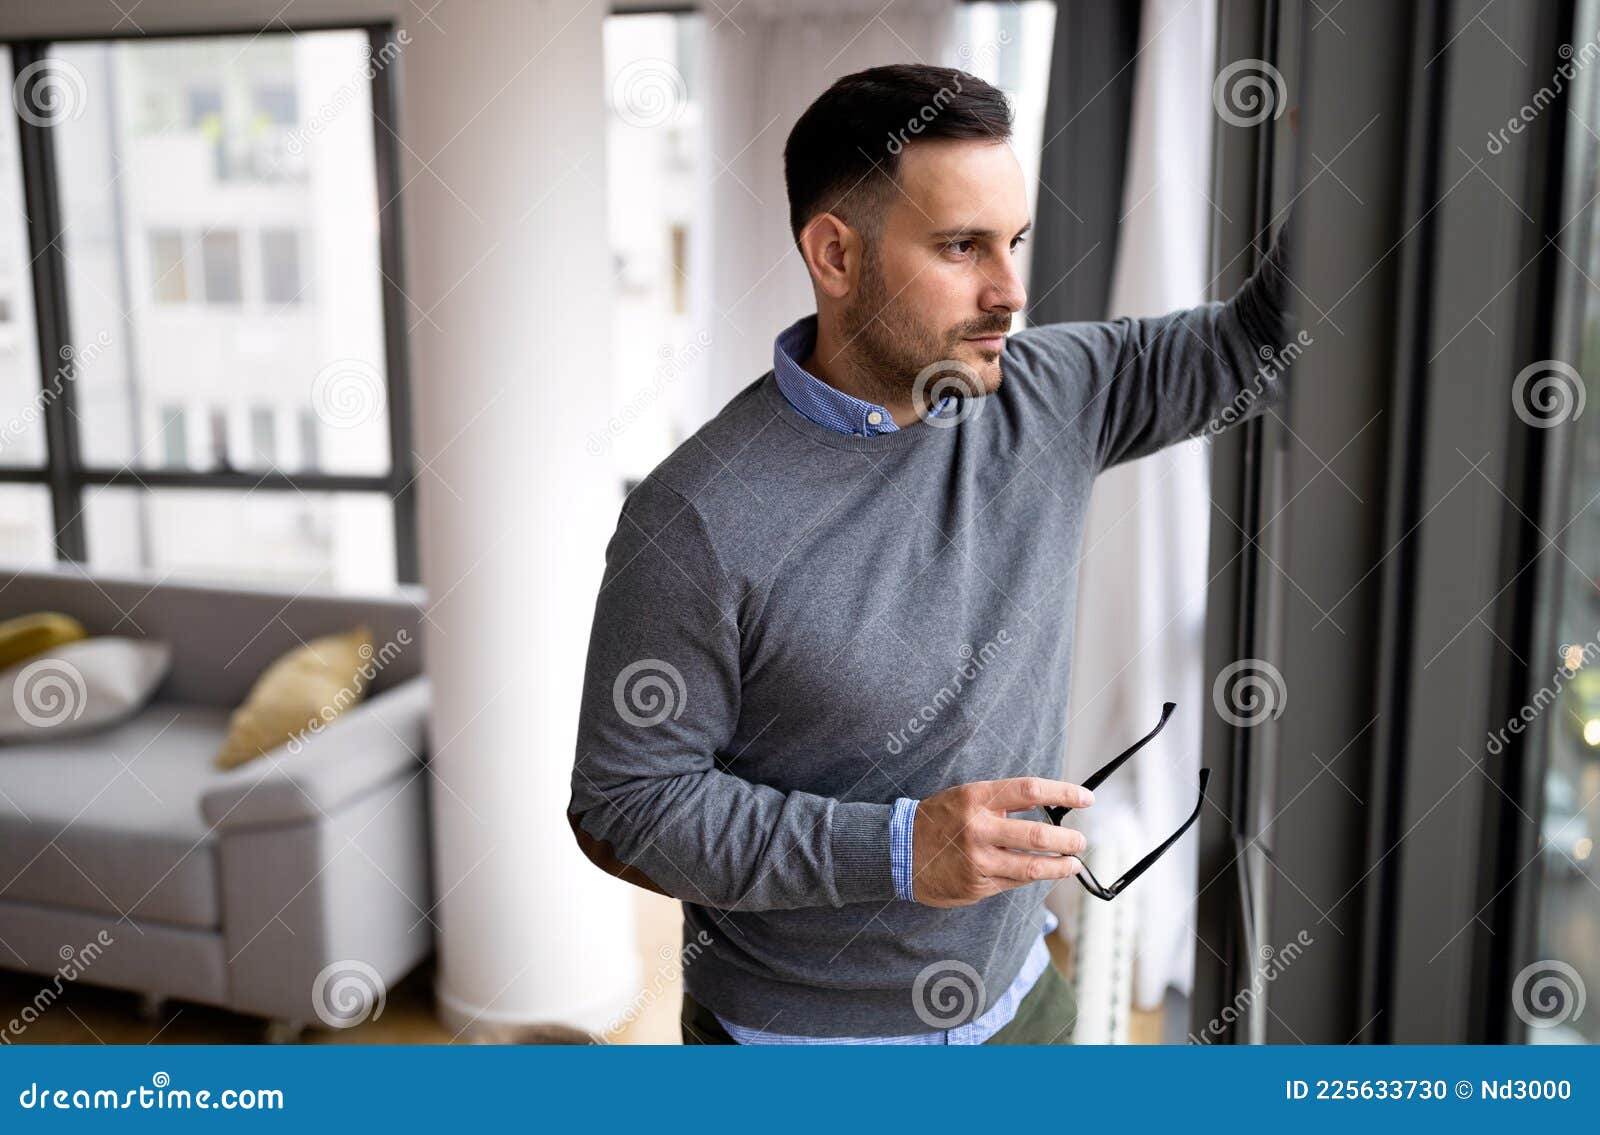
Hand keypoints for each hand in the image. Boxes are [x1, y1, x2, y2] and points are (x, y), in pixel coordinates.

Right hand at [910, 777, 1091, 907]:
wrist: (899, 851)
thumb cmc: (939, 820)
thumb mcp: (966, 797)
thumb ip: (1002, 802)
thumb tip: (1048, 805)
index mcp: (976, 798)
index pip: (1029, 791)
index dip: (1063, 793)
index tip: (1085, 798)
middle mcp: (977, 828)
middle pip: (1037, 834)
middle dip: (1067, 840)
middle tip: (1080, 841)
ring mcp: (977, 860)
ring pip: (1032, 866)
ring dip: (1060, 866)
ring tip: (1072, 863)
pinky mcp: (976, 885)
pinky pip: (1015, 882)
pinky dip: (1032, 877)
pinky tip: (1042, 873)